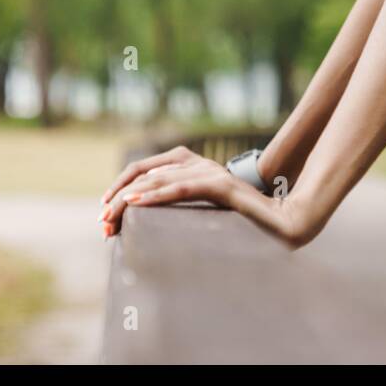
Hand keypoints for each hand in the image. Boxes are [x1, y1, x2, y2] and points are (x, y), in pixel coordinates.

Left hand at [98, 146, 240, 237]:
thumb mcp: (203, 210)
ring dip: (129, 200)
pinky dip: (156, 196)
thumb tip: (142, 215)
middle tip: (103, 222)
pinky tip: (136, 205)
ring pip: (158, 180)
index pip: (145, 169)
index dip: (120, 186)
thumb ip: (179, 205)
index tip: (104, 209)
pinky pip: (182, 189)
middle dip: (118, 198)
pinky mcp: (221, 186)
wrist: (283, 221)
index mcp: (192, 164)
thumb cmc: (244, 221)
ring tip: (110, 216)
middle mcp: (199, 163)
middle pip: (146, 175)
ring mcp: (211, 172)